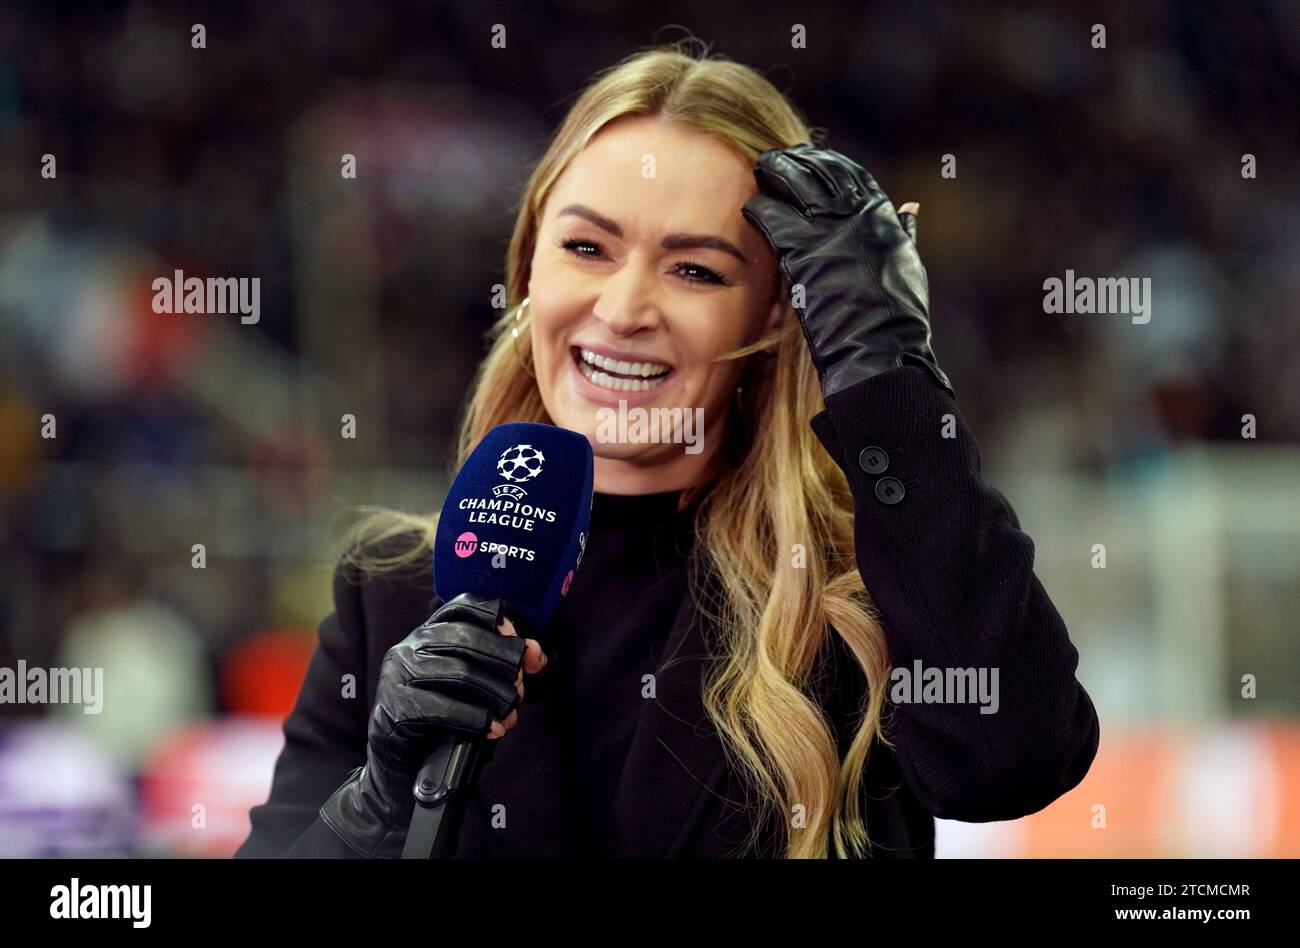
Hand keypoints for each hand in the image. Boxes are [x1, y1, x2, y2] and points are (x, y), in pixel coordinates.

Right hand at [318, 591, 548, 857]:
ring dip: (496, 694)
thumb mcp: (476, 687)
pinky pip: (443, 708)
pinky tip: (493, 730)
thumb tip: (536, 654)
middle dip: (504, 664)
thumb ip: (504, 666)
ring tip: (511, 714)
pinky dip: (476, 719)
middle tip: (521, 690)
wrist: (403, 767)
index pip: (465, 607)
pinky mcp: (395, 709)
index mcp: (428, 632)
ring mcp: (397, 676)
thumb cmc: (444, 721)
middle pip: (467, 639)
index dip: (499, 621)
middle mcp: (409, 646)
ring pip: (460, 672)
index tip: (523, 648)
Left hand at [741, 143, 953, 398]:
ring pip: (794, 183)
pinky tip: (752, 207)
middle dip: (797, 161)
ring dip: (775, 174)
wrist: (880, 348)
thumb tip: (910, 207)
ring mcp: (828, 231)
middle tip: (776, 160)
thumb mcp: (909, 265)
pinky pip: (772, 217)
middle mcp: (855, 214)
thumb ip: (904, 232)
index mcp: (881, 216)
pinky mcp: (802, 252)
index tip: (811, 159)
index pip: (851, 173)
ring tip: (761, 172)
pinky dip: (760, 208)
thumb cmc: (898, 317)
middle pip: (819, 170)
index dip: (828, 162)